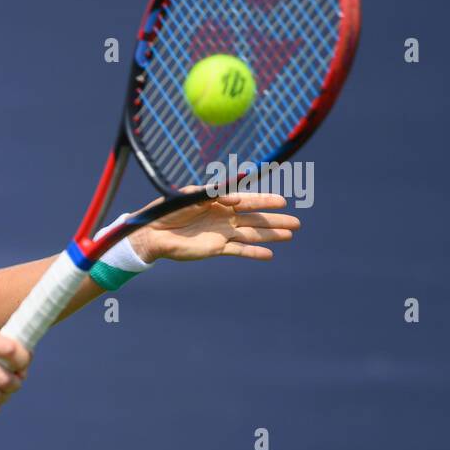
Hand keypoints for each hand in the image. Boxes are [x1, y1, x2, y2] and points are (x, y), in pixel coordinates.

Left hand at [127, 190, 299, 262]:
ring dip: (270, 235)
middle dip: (275, 220)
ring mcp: (221, 233)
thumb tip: (235, 198)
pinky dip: (253, 253)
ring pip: (252, 234)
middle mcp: (224, 217)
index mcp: (218, 201)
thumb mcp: (188, 197)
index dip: (265, 201)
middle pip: (255, 218)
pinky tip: (269, 255)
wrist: (152, 233)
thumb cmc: (167, 210)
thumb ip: (212, 195)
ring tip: (290, 235)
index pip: (247, 200)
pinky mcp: (216, 248)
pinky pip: (239, 251)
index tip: (283, 202)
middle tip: (297, 223)